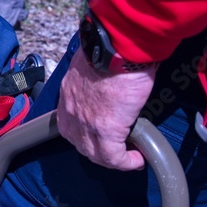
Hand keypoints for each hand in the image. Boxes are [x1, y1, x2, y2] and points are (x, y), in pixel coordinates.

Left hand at [56, 47, 157, 170]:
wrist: (117, 44)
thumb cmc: (110, 46)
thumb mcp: (94, 60)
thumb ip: (95, 74)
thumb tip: (109, 76)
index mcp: (69, 91)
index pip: (68, 122)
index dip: (84, 134)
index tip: (99, 135)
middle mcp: (72, 109)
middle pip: (79, 143)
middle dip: (97, 150)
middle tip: (116, 150)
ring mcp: (86, 121)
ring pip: (95, 154)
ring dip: (112, 159)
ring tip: (129, 157)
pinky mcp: (106, 128)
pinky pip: (114, 157)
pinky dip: (126, 162)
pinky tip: (138, 159)